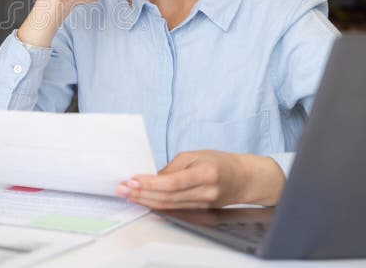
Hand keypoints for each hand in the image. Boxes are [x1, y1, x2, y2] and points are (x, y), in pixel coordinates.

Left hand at [114, 150, 285, 208]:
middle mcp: (205, 192)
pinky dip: (157, 205)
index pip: (173, 182)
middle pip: (168, 197)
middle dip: (142, 193)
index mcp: (206, 173)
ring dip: (145, 200)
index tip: (132, 180)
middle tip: (122, 189)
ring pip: (169, 206)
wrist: (243, 179)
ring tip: (128, 195)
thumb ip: (172, 168)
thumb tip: (150, 178)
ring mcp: (203, 204)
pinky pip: (175, 209)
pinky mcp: (200, 210)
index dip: (150, 183)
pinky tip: (144, 201)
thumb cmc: (219, 162)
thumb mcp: (195, 155)